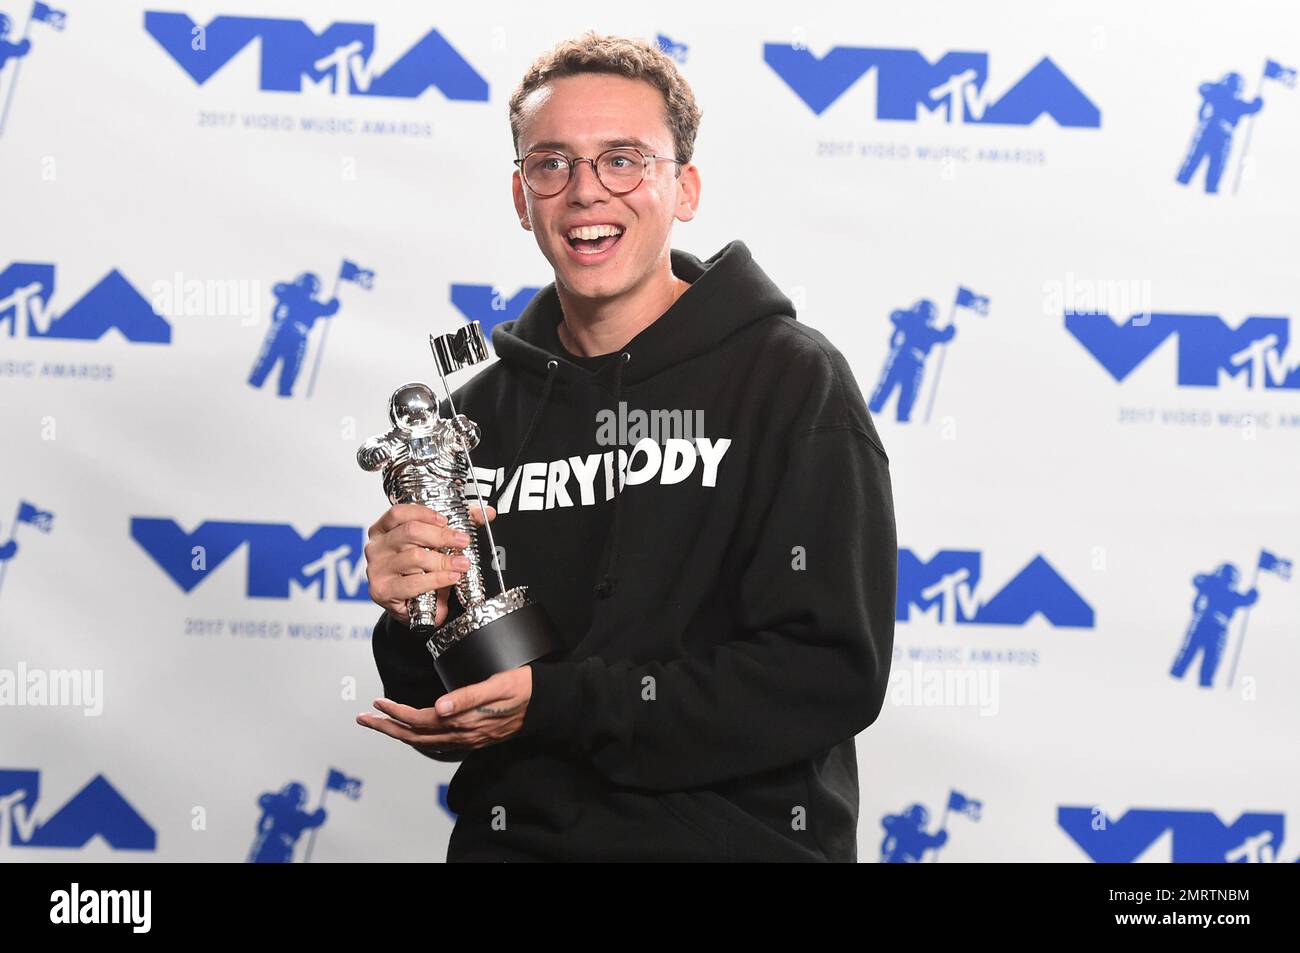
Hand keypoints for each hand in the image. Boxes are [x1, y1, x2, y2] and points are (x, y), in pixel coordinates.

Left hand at [356, 666, 532, 753]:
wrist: (546, 705)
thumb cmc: (523, 689)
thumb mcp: (497, 686)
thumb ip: (467, 697)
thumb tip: (438, 707)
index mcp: (463, 720)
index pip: (419, 720)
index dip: (396, 713)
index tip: (377, 703)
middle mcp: (461, 733)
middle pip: (414, 735)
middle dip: (386, 727)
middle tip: (363, 719)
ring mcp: (467, 738)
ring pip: (423, 741)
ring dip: (398, 733)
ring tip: (380, 723)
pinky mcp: (473, 737)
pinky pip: (437, 743)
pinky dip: (418, 737)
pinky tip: (414, 732)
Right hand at [364, 501, 495, 626]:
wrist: (411, 607)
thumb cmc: (419, 571)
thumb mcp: (435, 546)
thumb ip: (458, 526)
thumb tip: (485, 513)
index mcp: (383, 530)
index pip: (399, 513)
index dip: (424, 513)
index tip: (446, 521)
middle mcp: (376, 547)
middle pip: (410, 532)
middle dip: (441, 536)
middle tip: (462, 541)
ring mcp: (377, 569)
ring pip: (414, 557)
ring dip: (443, 560)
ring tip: (461, 563)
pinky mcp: (382, 590)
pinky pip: (414, 582)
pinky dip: (437, 579)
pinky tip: (450, 577)